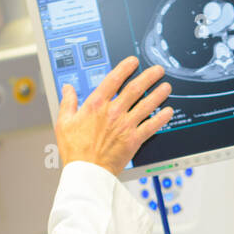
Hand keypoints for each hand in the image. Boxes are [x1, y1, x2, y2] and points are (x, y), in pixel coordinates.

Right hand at [55, 56, 172, 172]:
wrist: (86, 171)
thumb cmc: (75, 150)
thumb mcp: (64, 122)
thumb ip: (67, 102)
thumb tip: (67, 89)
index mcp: (96, 105)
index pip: (113, 79)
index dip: (125, 68)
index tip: (133, 62)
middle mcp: (113, 112)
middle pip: (135, 89)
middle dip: (149, 77)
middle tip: (158, 70)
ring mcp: (125, 125)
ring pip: (146, 105)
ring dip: (158, 94)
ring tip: (167, 86)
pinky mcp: (133, 140)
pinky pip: (151, 126)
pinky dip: (161, 118)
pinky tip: (169, 112)